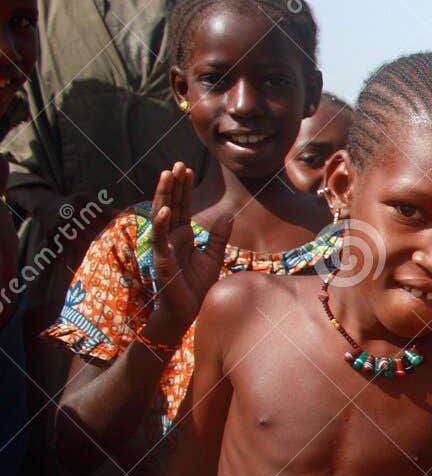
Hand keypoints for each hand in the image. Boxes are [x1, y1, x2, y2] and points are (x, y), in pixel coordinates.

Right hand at [145, 163, 224, 341]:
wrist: (188, 311)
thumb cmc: (197, 286)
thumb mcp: (213, 257)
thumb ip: (218, 236)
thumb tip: (227, 215)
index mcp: (182, 235)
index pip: (182, 205)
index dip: (184, 188)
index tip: (187, 169)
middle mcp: (171, 237)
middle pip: (170, 204)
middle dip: (173, 184)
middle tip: (177, 164)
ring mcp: (164, 246)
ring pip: (161, 215)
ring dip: (164, 195)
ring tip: (166, 175)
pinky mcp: (161, 259)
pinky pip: (160, 239)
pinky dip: (162, 224)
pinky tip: (166, 210)